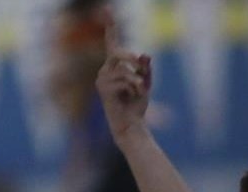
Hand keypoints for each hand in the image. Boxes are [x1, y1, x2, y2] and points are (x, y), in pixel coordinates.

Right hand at [95, 25, 152, 141]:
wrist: (131, 124)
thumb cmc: (137, 105)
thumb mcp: (145, 83)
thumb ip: (145, 69)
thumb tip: (145, 54)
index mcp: (115, 66)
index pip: (111, 42)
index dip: (110, 27)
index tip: (107, 10)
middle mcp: (105, 70)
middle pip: (117, 53)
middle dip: (131, 59)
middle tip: (141, 68)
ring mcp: (102, 80)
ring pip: (123, 69)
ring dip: (136, 80)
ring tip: (139, 91)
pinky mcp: (103, 89)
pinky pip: (123, 80)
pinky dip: (132, 87)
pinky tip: (131, 96)